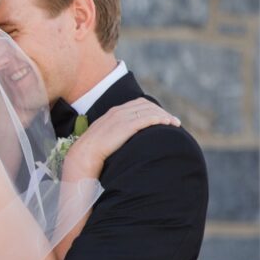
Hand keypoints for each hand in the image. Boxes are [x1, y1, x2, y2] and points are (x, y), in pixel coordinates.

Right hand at [64, 98, 179, 176]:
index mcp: (113, 112)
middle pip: (146, 105)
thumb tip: (124, 141)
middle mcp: (118, 112)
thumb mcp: (105, 137)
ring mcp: (122, 118)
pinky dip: (159, 119)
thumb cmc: (93, 151)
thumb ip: (115, 133)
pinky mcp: (126, 126)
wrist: (84, 155)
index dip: (153, 108)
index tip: (163, 117)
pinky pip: (147, 118)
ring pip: (149, 110)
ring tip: (175, 123)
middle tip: (174, 121)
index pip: (138, 103)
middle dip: (161, 111)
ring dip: (164, 115)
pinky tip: (167, 123)